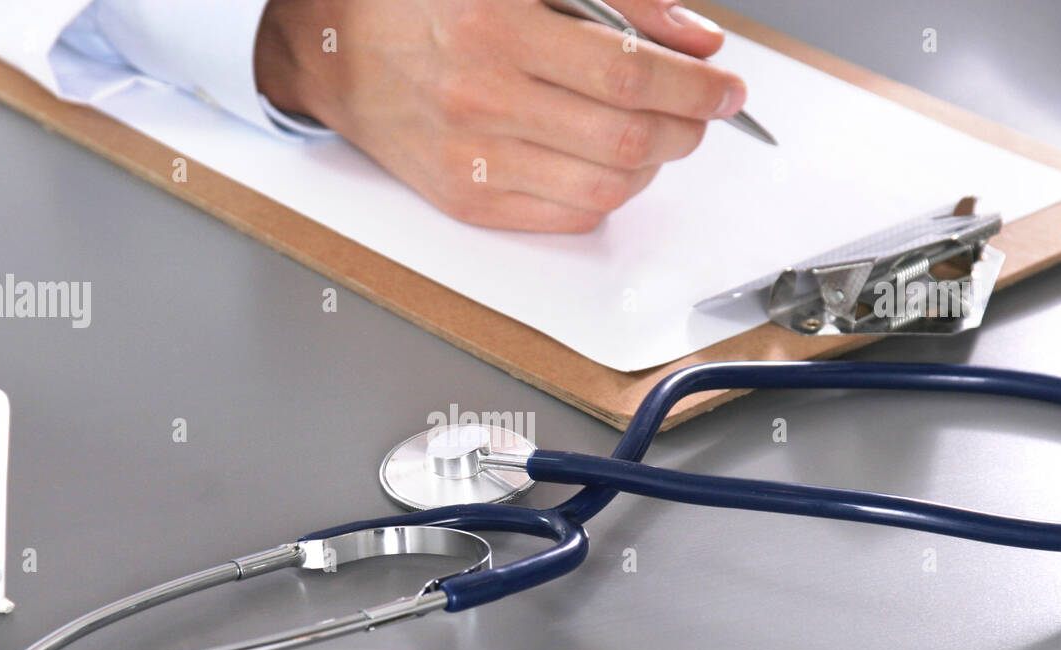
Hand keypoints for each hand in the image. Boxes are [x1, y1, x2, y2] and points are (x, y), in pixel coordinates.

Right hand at [256, 0, 746, 232]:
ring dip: (652, 167)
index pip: (629, 73)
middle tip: (699, 114)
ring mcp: (470, 159)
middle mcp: (481, 98)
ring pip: (603, 188)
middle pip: (625, 139)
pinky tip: (608, 165)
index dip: (694, 88)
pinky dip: (606, 196)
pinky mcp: (463, 200)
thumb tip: (695, 41)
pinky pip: (564, 217)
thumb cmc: (422, 0)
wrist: (334, 48)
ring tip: (656, 137)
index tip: (726, 89)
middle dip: (685, 130)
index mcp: (495, 24)